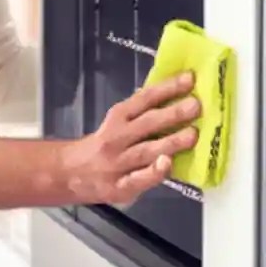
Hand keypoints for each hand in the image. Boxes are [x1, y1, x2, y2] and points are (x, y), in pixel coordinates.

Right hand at [59, 72, 199, 205]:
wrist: (69, 173)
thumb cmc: (102, 145)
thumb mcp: (116, 123)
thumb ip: (141, 114)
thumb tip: (178, 99)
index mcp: (118, 117)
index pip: (145, 99)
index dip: (168, 88)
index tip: (190, 79)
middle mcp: (117, 137)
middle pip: (147, 123)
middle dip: (172, 114)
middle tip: (196, 106)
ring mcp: (118, 163)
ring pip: (146, 150)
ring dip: (170, 142)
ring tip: (192, 135)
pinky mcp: (119, 187)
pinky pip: (138, 179)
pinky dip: (153, 172)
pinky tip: (167, 164)